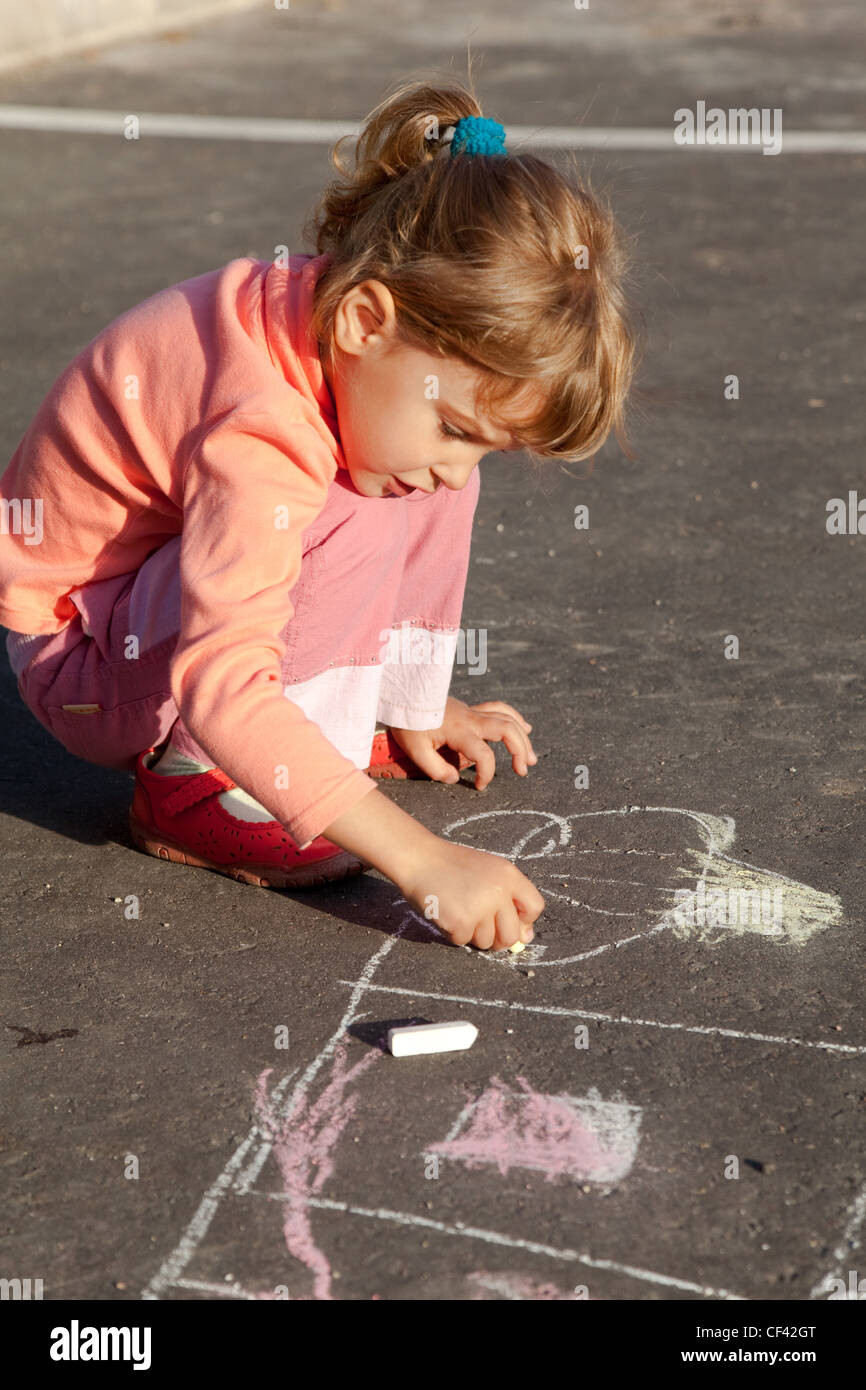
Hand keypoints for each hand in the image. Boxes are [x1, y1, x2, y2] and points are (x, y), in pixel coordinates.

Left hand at [388, 697, 537, 789]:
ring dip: (523, 738)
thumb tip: (454, 779)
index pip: (484, 753)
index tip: (478, 787)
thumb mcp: (415, 750)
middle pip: (506, 730)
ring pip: (507, 719)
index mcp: (459, 731)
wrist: (403, 697)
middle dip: (520, 751)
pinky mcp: (471, 709)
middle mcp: (471, 719)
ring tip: (531, 759)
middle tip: (522, 771)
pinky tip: (525, 728)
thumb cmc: (408, 723)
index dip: (487, 773)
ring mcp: (473, 712)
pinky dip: (515, 718)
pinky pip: (500, 709)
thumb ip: (436, 768)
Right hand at [397, 836, 544, 950]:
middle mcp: (499, 892)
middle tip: (480, 926)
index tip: (509, 919)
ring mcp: (480, 908)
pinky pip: (463, 941)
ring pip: (487, 942)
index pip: (535, 907)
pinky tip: (446, 913)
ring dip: (472, 934)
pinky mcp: (460, 922)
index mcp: (509, 876)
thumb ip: (509, 900)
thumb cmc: (452, 866)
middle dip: (498, 938)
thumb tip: (525, 939)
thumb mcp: (487, 872)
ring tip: (458, 910)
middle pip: (512, 934)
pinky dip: (453, 933)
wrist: (419, 858)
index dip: (524, 920)